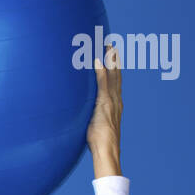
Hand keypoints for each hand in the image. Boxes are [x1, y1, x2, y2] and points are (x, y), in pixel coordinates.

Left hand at [87, 44, 122, 177]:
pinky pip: (103, 85)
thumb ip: (90, 114)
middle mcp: (115, 100)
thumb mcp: (93, 123)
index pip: (114, 81)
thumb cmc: (98, 141)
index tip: (110, 55)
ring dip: (110, 60)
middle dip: (114, 59)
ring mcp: (111, 101)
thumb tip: (78, 111)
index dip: (113, 68)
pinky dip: (101, 73)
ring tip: (107, 46)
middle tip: (110, 43)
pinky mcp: (105, 104)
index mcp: (114, 103)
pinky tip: (97, 61)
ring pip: (112, 76)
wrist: (106, 151)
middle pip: (116, 74)